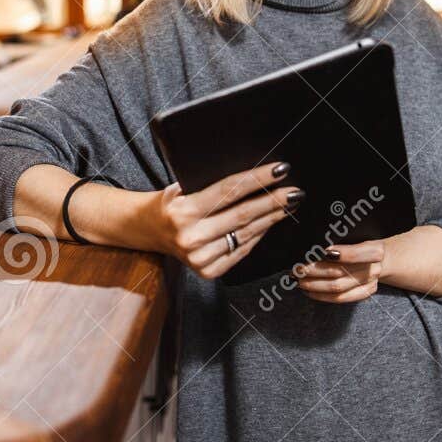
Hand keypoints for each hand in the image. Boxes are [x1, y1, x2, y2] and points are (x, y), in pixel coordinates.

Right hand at [145, 162, 301, 279]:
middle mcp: (191, 237)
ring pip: (246, 235)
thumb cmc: (168, 202)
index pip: (229, 191)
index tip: (280, 170)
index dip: (258, 179)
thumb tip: (253, 177)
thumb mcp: (179, 187)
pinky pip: (241, 252)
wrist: (146, 230)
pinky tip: (269, 224)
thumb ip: (209, 185)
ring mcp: (199, 258)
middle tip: (295, 191)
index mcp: (183, 212)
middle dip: (273, 202)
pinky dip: (257, 237)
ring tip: (288, 206)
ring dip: (271, 219)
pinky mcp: (207, 271)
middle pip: (243, 215)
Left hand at [291, 239, 384, 303]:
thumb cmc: (363, 244)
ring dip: (314, 284)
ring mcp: (369, 283)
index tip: (319, 251)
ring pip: (337, 287)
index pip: (356, 254)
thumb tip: (314, 244)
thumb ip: (341, 240)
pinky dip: (321, 295)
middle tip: (297, 268)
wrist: (383, 260)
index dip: (339, 254)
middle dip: (315, 270)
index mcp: (375, 251)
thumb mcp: (358, 236)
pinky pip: (340, 298)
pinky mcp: (364, 294)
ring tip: (299, 279)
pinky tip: (308, 290)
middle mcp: (374, 269)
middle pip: (340, 272)